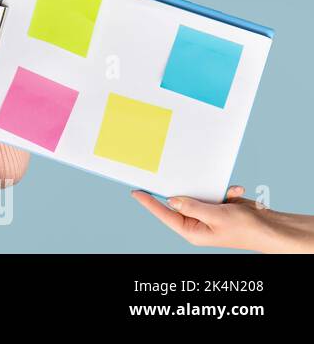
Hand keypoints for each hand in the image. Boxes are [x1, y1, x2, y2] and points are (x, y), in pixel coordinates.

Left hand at [132, 186, 313, 252]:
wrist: (271, 228)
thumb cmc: (245, 228)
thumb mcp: (216, 216)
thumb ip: (193, 206)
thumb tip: (172, 200)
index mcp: (192, 231)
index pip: (164, 214)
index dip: (149, 203)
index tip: (135, 192)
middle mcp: (197, 223)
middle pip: (179, 202)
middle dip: (181, 190)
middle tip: (166, 175)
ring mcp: (207, 214)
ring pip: (196, 195)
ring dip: (209, 190)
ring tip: (221, 192)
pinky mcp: (217, 206)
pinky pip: (213, 193)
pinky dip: (224, 191)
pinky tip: (235, 193)